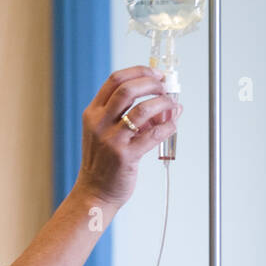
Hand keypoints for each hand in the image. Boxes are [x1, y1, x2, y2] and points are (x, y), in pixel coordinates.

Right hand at [75, 66, 181, 210]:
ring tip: (172, 107)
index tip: (155, 74)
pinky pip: (153, 134)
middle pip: (128, 89)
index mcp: (93, 113)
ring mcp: (111, 140)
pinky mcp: (125, 156)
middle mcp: (99, 123)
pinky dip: (168, 126)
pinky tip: (172, 125)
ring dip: (163, 104)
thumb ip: (127, 115)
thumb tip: (162, 103)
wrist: (94, 193)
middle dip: (152, 84)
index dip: (139, 72)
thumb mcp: (104, 132)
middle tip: (164, 89)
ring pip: (143, 109)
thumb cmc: (102, 163)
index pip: (115, 80)